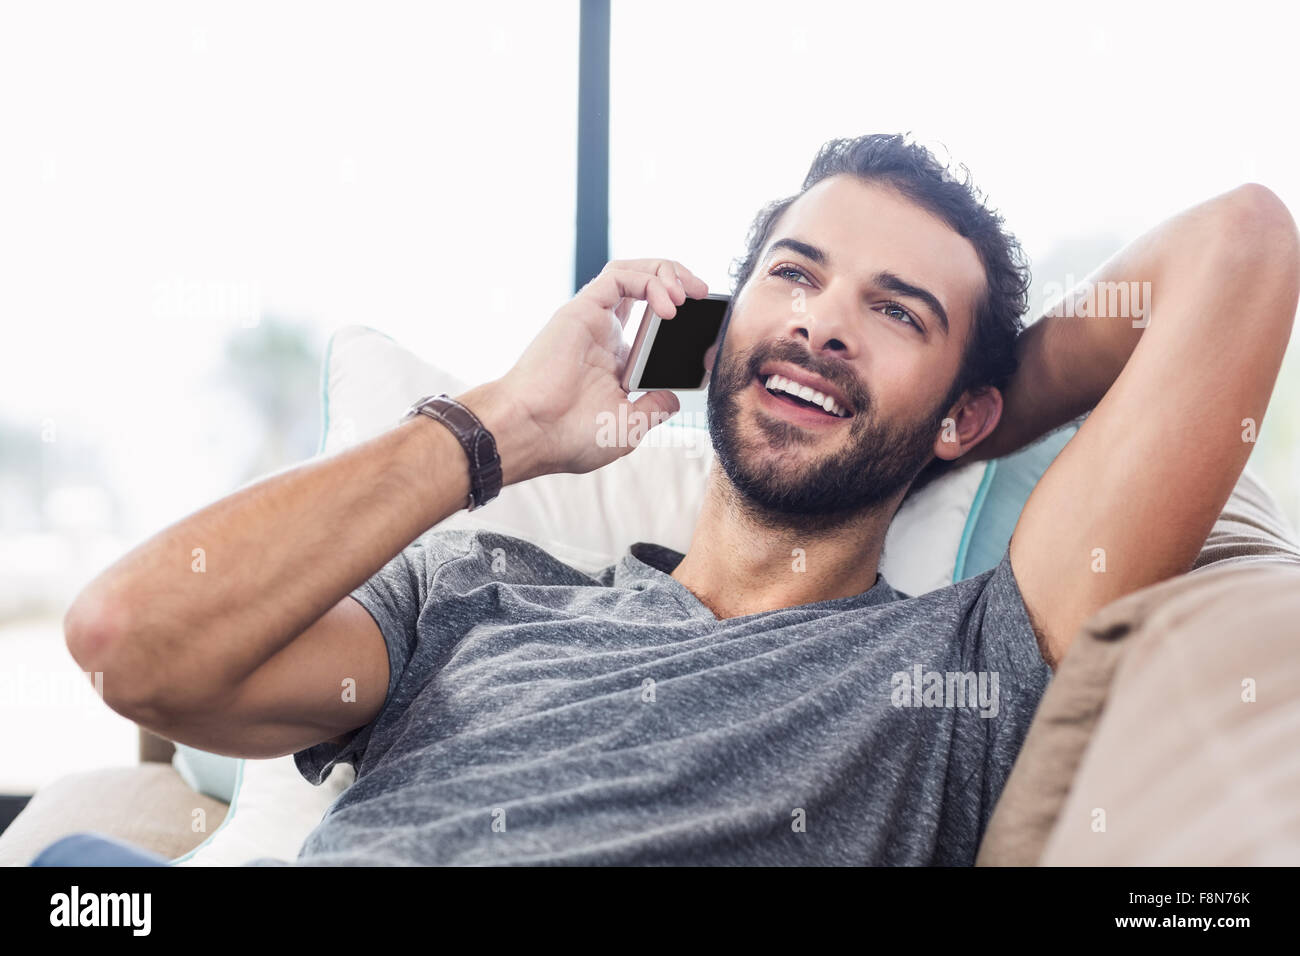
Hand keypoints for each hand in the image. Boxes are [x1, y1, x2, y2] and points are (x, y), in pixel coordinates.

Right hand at [467, 259, 708, 481]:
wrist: (532, 433)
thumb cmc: (569, 437)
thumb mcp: (629, 427)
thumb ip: (654, 407)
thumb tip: (674, 396)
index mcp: (614, 364)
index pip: (653, 325)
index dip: (683, 321)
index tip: (708, 334)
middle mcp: (604, 337)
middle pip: (644, 289)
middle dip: (679, 282)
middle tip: (703, 293)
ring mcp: (593, 321)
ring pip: (633, 273)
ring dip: (667, 272)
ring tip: (690, 291)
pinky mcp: (582, 309)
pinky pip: (619, 276)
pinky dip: (649, 280)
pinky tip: (668, 304)